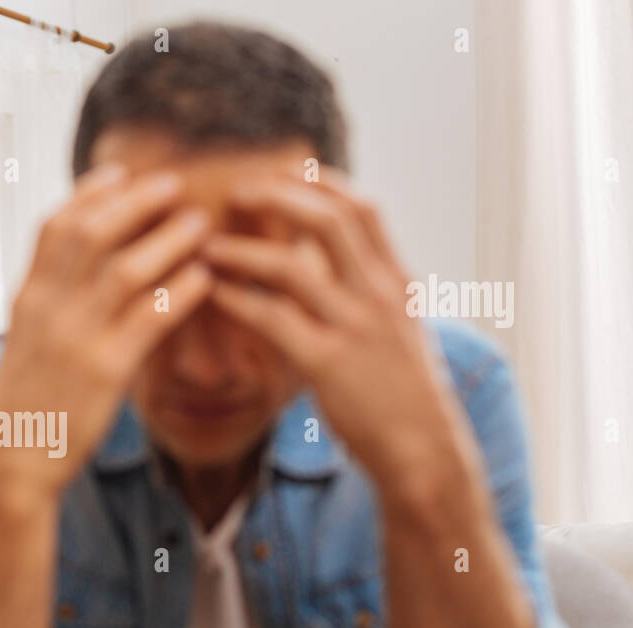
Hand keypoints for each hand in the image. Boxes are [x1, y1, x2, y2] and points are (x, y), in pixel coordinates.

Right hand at [0, 162, 214, 496]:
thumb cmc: (24, 405)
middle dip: (136, 201)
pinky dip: (180, 291)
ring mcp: (76, 337)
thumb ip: (48, 305)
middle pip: (93, 231)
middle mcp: (49, 308)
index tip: (123, 173)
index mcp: (27, 297)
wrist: (11, 461)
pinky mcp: (105, 371)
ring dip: (169, 238)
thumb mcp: (23, 343)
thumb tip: (73, 274)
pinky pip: (150, 317)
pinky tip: (204, 279)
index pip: (55, 225)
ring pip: (127, 267)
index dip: (91, 192)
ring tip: (201, 224)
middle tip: (174, 185)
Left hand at [199, 170, 477, 495]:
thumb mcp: (401, 333)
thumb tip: (337, 270)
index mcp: (397, 283)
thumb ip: (371, 296)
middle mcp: (380, 296)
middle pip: (330, 218)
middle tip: (238, 189)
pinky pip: (273, 318)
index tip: (284, 171)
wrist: (425, 452)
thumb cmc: (405, 398)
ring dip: (243, 249)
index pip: (364, 209)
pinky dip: (237, 298)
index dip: (322, 182)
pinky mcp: (328, 365)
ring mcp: (355, 328)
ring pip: (293, 266)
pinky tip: (211, 290)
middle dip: (280, 194)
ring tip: (206, 244)